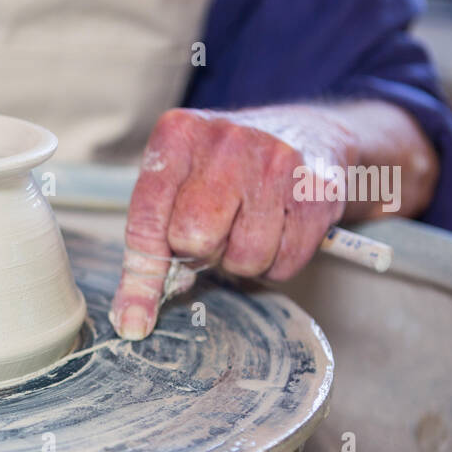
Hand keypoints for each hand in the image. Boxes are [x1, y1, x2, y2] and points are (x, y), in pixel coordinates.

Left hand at [112, 106, 356, 339]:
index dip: (141, 277)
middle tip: (215, 231)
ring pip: (244, 259)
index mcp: (178, 136)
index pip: (147, 219)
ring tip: (248, 225)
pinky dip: (277, 263)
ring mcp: (278, 163)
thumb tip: (133, 315)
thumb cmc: (227, 167)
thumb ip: (152, 237)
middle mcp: (227, 141)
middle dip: (201, 251)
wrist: (306, 131)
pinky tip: (278, 230)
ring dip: (241, 260)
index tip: (134, 321)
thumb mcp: (178, 181)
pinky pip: (284, 264)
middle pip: (194, 240)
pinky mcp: (318, 192)